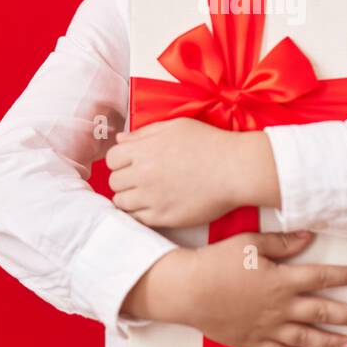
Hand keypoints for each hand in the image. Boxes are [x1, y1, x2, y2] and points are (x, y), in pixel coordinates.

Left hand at [106, 118, 279, 228]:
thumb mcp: (176, 127)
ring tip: (146, 195)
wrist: (235, 169)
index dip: (121, 160)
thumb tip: (120, 139)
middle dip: (124, 179)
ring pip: (121, 203)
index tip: (132, 163)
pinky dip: (141, 214)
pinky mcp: (164, 217)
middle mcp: (143, 174)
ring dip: (130, 198)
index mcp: (144, 150)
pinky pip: (137, 219)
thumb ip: (144, 133)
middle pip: (114, 182)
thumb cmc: (209, 143)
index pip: (112, 158)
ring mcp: (152, 198)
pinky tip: (153, 207)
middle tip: (140, 179)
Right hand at [177, 230, 346, 346]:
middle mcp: (279, 306)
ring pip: (307, 337)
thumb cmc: (216, 263)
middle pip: (323, 311)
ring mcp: (267, 327)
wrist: (186, 291)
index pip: (323, 276)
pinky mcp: (252, 341)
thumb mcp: (251, 243)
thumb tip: (308, 237)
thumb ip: (282, 242)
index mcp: (282, 279)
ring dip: (332, 341)